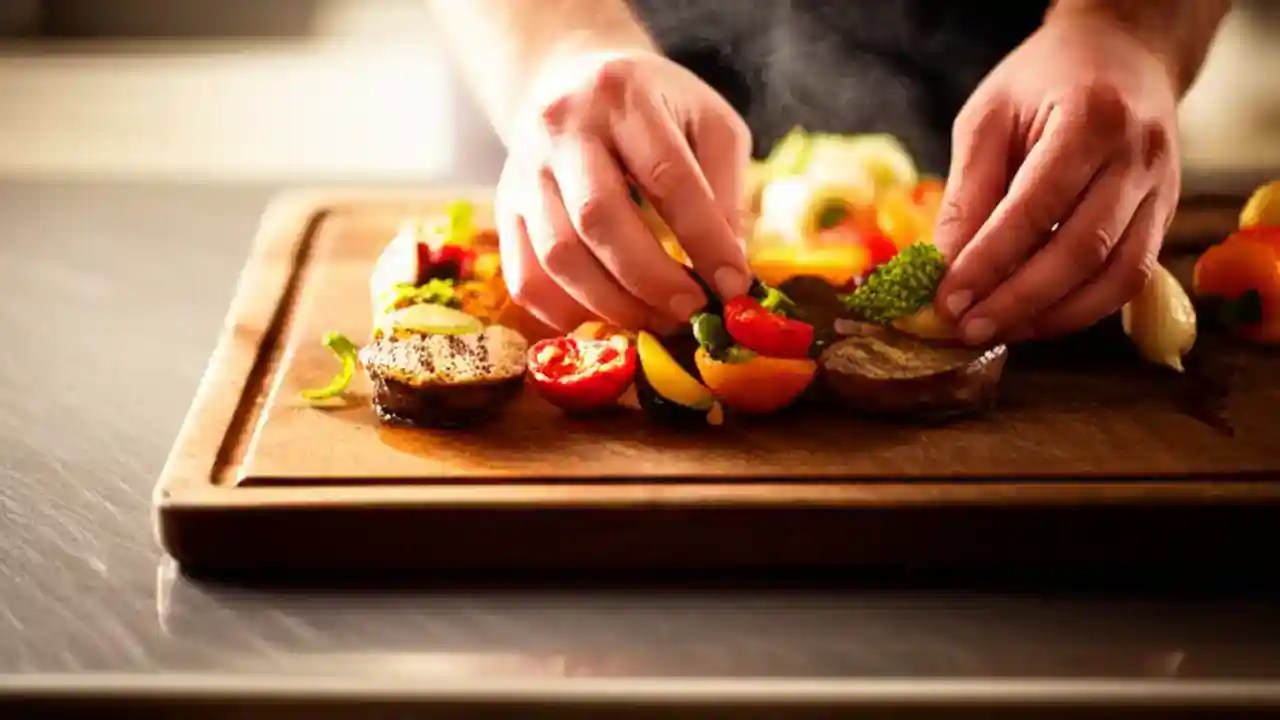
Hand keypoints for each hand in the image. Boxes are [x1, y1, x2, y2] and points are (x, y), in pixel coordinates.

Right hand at [496, 49, 752, 332]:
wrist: (571, 81)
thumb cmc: (655, 107)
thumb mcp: (708, 121)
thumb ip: (725, 188)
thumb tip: (727, 271)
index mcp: (623, 95)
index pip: (666, 176)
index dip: (704, 239)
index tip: (734, 284)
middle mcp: (562, 129)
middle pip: (599, 218)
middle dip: (652, 279)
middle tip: (690, 311)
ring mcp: (525, 171)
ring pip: (559, 255)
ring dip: (613, 304)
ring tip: (657, 319)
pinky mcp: (505, 208)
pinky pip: (525, 277)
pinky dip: (565, 312)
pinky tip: (606, 316)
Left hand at [933, 13, 1181, 344]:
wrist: (1124, 55)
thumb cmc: (1043, 82)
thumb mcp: (988, 118)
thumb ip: (969, 190)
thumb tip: (944, 266)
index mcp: (1092, 118)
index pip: (1036, 206)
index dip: (989, 260)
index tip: (946, 299)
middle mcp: (1138, 157)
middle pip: (1082, 249)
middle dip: (1017, 299)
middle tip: (965, 328)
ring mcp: (1161, 191)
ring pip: (1116, 275)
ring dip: (1052, 316)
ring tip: (996, 332)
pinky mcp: (1164, 217)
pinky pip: (1130, 279)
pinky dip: (1081, 310)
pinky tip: (1034, 320)